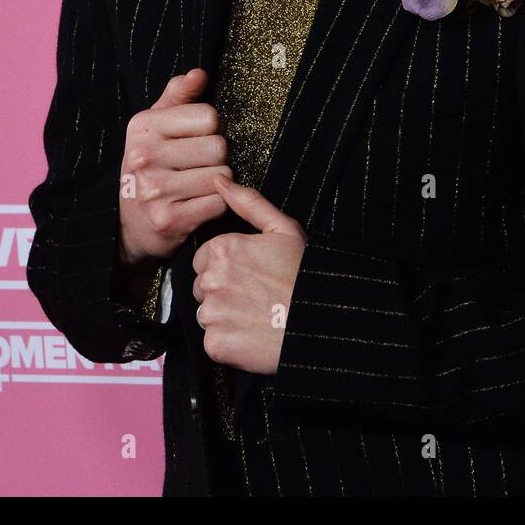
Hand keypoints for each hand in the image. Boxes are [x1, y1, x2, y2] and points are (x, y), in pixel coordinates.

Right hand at [116, 68, 231, 267]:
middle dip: (215, 157)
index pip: (209, 117)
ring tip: (194, 185)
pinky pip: (218, 203)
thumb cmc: (151, 164)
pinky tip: (196, 204)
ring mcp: (154, 191)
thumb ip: (179, 95)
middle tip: (195, 166)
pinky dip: (215, 205)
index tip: (192, 140)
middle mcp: (143, 157)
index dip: (209, 129)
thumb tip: (199, 74)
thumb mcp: (157, 124)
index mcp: (143, 126)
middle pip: (218, 147)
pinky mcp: (169, 220)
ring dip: (216, 182)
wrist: (130, 222)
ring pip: (221, 176)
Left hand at [192, 173, 307, 375]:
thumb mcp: (282, 229)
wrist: (321, 323)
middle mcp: (211, 280)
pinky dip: (229, 342)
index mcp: (222, 249)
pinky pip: (213, 342)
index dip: (229, 266)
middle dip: (224, 291)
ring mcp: (212, 314)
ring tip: (257, 314)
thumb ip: (247, 202)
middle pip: (203, 286)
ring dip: (226, 317)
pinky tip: (253, 333)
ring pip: (207, 314)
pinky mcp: (215, 345)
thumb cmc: (304, 274)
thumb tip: (219, 180)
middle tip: (257, 295)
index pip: (205, 259)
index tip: (252, 274)